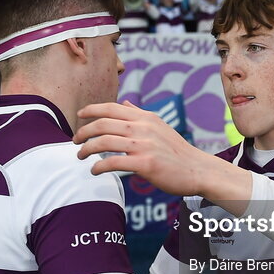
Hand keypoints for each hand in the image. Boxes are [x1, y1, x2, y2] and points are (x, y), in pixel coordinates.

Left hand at [74, 101, 207, 195]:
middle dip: (83, 132)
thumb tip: (126, 103)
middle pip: (103, 124)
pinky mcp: (145, 164)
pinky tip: (94, 170)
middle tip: (75, 141)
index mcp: (145, 118)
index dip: (91, 110)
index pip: (111, 107)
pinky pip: (114, 163)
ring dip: (87, 149)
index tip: (79, 116)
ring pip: (104, 143)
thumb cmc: (177, 151)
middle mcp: (143, 128)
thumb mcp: (160, 126)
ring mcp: (144, 146)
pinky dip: (99, 167)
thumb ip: (140, 114)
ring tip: (80, 156)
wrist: (197, 170)